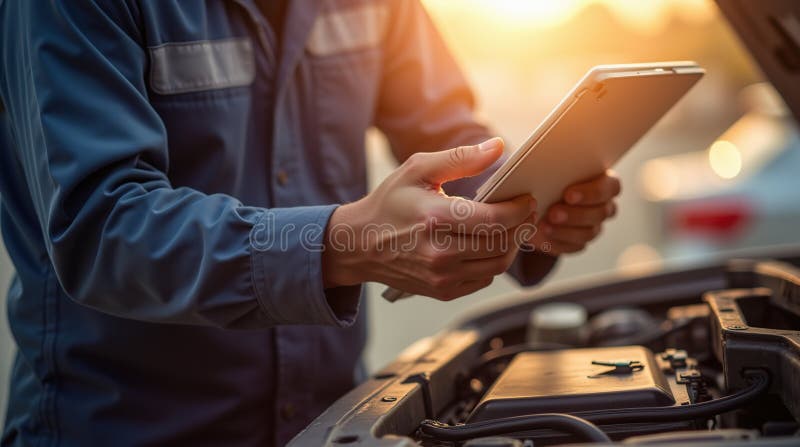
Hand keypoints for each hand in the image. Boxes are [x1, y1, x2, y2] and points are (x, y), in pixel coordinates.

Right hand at [322, 138, 536, 300]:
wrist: (359, 244)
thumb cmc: (390, 203)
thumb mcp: (418, 169)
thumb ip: (460, 158)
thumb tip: (498, 147)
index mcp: (435, 219)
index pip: (495, 220)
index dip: (519, 210)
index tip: (526, 199)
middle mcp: (439, 253)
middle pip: (501, 244)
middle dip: (521, 226)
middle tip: (525, 211)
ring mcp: (441, 277)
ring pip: (497, 265)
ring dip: (511, 245)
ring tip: (511, 228)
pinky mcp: (442, 291)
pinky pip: (483, 279)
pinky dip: (493, 262)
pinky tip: (488, 245)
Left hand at [528, 171, 619, 254]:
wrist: (530, 205)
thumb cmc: (543, 180)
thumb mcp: (545, 168)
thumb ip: (552, 164)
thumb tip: (542, 156)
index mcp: (602, 181)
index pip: (611, 187)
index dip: (593, 193)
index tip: (568, 195)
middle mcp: (603, 204)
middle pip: (602, 212)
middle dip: (576, 214)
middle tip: (554, 212)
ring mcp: (594, 225)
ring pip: (590, 232)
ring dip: (567, 230)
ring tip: (546, 225)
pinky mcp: (579, 242)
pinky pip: (576, 246)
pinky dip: (559, 242)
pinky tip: (546, 235)